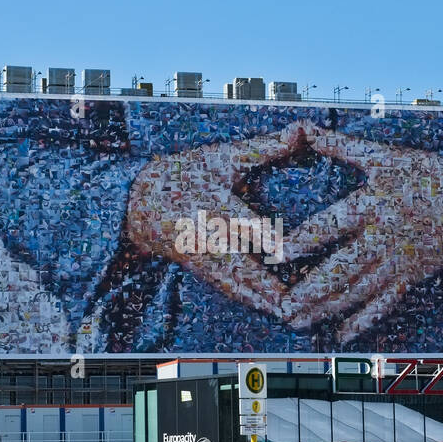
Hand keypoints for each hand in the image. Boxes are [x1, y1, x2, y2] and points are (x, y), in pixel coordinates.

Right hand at [125, 124, 306, 319]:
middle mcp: (209, 236)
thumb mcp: (223, 157)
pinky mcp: (203, 270)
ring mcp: (204, 257)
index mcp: (215, 205)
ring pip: (238, 284)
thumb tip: (301, 128)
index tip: (283, 250)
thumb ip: (265, 147)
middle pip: (242, 265)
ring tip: (295, 313)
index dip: (263, 237)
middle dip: (268, 285)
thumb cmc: (188, 174)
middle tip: (298, 300)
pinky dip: (253, 302)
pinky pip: (230, 290)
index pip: (242, 224)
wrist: (141, 203)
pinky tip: (275, 312)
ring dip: (265, 300)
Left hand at [282, 123, 442, 340]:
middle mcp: (382, 237)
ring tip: (298, 322)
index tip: (278, 254)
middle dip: (311, 290)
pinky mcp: (409, 276)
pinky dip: (362, 321)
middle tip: (284, 307)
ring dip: (327, 309)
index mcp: (372, 204)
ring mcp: (397, 261)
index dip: (305, 240)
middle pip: (343, 269)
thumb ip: (340, 146)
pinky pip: (384, 303)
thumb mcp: (383, 155)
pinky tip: (340, 335)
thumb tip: (305, 127)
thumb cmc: (425, 173)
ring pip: (358, 291)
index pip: (333, 225)